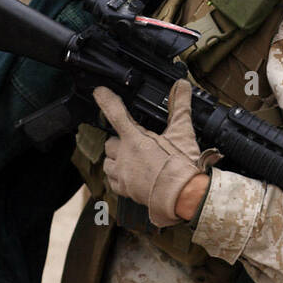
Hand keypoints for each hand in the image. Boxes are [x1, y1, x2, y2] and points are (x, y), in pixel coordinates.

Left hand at [92, 79, 217, 227]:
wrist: (184, 197)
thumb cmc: (182, 166)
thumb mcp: (182, 132)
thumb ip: (180, 106)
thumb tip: (183, 84)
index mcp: (136, 139)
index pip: (115, 114)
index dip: (106, 101)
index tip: (99, 92)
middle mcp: (124, 156)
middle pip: (111, 143)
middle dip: (120, 142)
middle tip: (136, 143)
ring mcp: (123, 174)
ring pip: (109, 163)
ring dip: (117, 160)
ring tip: (133, 160)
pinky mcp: (125, 190)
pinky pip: (113, 181)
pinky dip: (119, 178)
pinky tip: (132, 176)